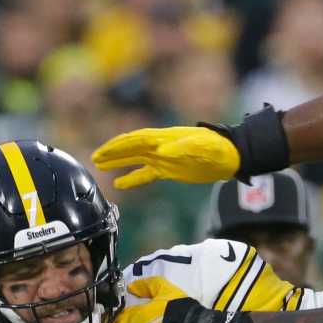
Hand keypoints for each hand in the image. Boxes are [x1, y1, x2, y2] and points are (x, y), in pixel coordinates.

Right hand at [92, 126, 240, 188]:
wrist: (229, 157)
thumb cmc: (215, 148)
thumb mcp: (199, 147)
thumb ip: (181, 148)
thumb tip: (161, 152)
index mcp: (163, 138)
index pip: (135, 141)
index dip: (117, 145)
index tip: (102, 151)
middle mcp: (159, 146)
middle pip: (130, 148)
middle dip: (112, 152)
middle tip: (93, 158)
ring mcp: (163, 158)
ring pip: (134, 159)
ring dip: (117, 162)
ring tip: (99, 166)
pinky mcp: (169, 170)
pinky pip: (146, 174)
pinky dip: (132, 178)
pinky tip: (120, 184)